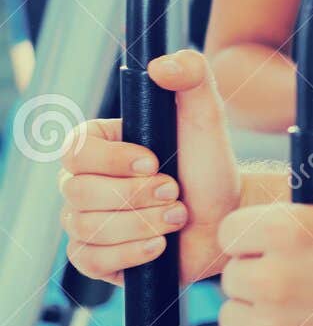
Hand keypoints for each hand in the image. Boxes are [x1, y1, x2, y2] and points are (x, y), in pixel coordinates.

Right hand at [59, 49, 240, 285]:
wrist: (226, 218)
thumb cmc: (209, 167)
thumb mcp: (207, 116)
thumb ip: (192, 77)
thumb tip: (162, 65)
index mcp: (98, 146)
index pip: (74, 150)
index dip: (112, 159)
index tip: (154, 161)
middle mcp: (81, 182)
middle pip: (78, 192)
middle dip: (138, 195)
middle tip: (176, 192)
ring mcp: (84, 220)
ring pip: (87, 227)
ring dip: (144, 223)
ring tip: (178, 216)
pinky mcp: (94, 257)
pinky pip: (91, 260)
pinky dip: (132, 253)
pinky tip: (160, 245)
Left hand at [216, 78, 312, 325]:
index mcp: (292, 233)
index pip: (236, 230)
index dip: (263, 236)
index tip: (297, 244)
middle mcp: (273, 282)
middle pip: (233, 274)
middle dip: (263, 274)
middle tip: (311, 279)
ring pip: (235, 316)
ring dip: (264, 313)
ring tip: (312, 310)